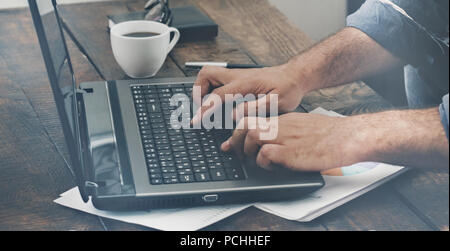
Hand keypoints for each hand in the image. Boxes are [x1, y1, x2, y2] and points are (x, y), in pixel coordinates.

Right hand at [191, 64, 306, 123]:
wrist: (295, 75)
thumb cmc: (289, 88)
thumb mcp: (277, 103)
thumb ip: (254, 109)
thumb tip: (233, 115)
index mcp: (245, 83)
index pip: (217, 95)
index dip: (205, 109)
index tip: (197, 120)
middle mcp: (238, 76)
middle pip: (206, 74)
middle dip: (198, 91)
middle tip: (202, 108)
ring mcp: (237, 75)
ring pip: (210, 75)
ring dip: (203, 90)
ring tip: (208, 107)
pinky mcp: (239, 78)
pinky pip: (219, 81)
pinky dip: (212, 90)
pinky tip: (220, 103)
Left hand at [221, 113, 365, 171]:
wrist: (347, 136)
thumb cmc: (329, 134)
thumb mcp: (302, 125)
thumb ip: (285, 130)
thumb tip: (272, 141)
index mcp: (282, 119)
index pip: (252, 120)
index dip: (237, 132)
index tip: (230, 143)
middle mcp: (281, 126)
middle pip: (246, 126)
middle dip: (235, 141)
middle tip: (235, 153)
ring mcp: (285, 138)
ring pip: (252, 137)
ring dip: (248, 151)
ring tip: (256, 160)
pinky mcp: (290, 153)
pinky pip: (266, 155)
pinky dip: (263, 162)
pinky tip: (272, 166)